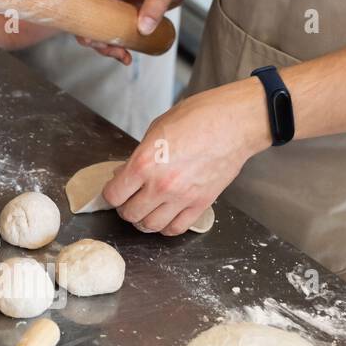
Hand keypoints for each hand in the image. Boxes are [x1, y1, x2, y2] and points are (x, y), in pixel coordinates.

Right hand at [78, 0, 194, 63]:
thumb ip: (155, 6)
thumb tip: (143, 29)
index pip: (88, 0)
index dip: (86, 21)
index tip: (96, 40)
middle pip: (92, 18)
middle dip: (99, 39)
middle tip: (115, 51)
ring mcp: (118, 3)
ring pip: (102, 27)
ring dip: (108, 45)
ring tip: (124, 56)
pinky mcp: (125, 12)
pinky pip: (115, 30)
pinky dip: (118, 44)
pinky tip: (128, 54)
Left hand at [104, 80, 271, 234]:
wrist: (234, 123)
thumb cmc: (199, 117)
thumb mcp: (157, 129)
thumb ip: (139, 155)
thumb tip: (125, 174)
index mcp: (145, 163)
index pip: (114, 195)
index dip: (111, 193)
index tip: (115, 190)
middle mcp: (161, 185)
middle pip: (130, 214)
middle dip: (126, 207)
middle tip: (130, 199)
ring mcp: (181, 198)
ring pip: (150, 226)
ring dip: (144, 220)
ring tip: (146, 210)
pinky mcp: (200, 204)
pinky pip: (176, 228)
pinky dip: (166, 227)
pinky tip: (166, 216)